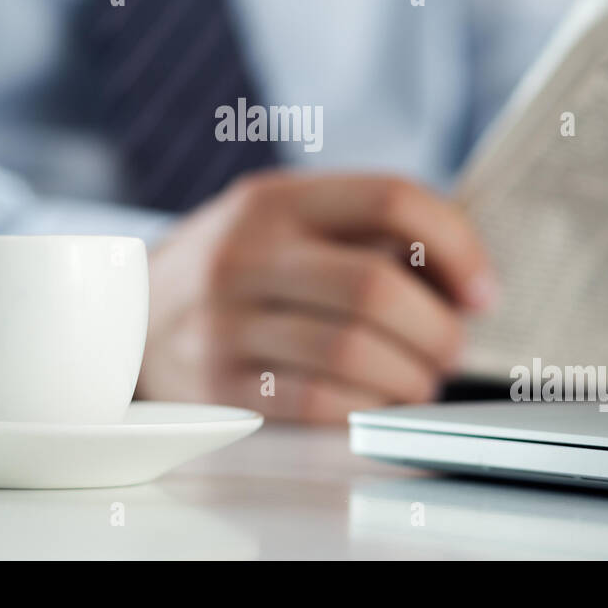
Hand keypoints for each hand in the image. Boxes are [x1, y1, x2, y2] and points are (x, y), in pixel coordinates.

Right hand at [136, 172, 494, 423]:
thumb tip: (467, 282)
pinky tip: (377, 402)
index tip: (481, 289)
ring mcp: (225, 322)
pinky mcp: (217, 385)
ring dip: (411, 376)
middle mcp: (245, 254)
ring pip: (353, 352)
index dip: (457, 244)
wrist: (126, 317)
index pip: (391, 199)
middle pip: (376, 286)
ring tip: (418, 380)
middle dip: (438, 328)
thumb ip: (365, 235)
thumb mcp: (283, 223)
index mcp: (275, 200)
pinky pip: (319, 404)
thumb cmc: (236, 270)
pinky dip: (370, 408)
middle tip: (450, 347)